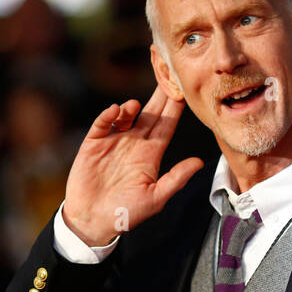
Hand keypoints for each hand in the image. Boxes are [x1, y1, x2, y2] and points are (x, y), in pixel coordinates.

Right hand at [63, 87, 204, 245]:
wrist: (93, 220)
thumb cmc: (126, 213)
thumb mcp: (155, 198)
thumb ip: (176, 179)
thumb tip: (199, 162)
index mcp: (152, 154)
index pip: (167, 125)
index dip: (175, 106)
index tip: (184, 87)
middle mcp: (135, 143)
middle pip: (150, 113)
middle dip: (158, 93)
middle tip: (165, 70)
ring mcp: (114, 141)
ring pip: (126, 114)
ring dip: (132, 106)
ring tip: (136, 104)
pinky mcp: (94, 142)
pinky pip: (103, 123)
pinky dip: (109, 115)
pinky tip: (115, 111)